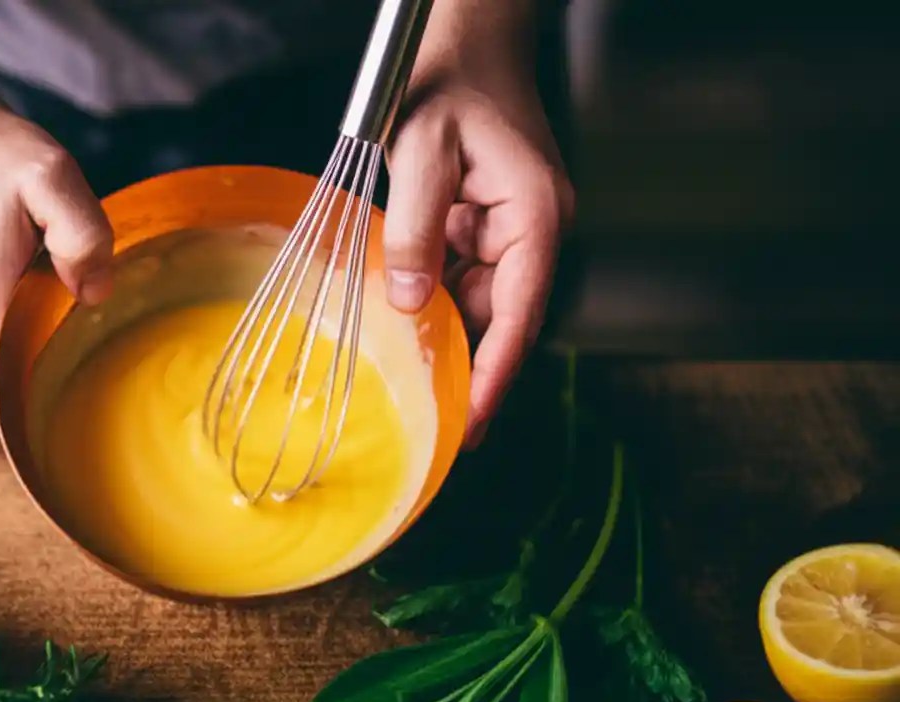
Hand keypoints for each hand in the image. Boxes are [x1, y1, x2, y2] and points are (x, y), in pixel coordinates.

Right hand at [0, 103, 113, 385]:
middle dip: (47, 339)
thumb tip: (96, 294)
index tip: (96, 360)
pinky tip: (1, 270)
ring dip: (20, 324)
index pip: (31, 388)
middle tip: (65, 287)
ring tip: (26, 268)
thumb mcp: (54, 176)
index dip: (66, 381)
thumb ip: (84, 237)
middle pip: (17, 371)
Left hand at [384, 76, 573, 446]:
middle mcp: (532, 234)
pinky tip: (399, 323)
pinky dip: (432, 302)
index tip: (470, 426)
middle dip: (463, 370)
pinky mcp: (486, 228)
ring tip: (404, 384)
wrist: (466, 43)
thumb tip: (412, 302)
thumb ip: (416, 226)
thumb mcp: (421, 151)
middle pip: (500, 321)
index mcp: (534, 218)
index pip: (520, 316)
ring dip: (441, 336)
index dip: (494, 378)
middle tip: (426, 424)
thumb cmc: (449, 83)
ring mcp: (510, 233)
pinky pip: (461, 279)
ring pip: (478, 306)